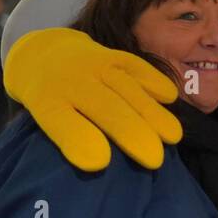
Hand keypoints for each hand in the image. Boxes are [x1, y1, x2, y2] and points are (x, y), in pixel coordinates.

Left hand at [4, 27, 181, 171]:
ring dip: (151, 111)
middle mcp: (70, 81)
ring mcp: (94, 64)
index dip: (79, 139)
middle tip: (154, 159)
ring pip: (126, 88)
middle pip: (104, 106)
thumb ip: (69, 137)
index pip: (61, 122)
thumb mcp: (46, 120)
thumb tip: (98, 163)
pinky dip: (154, 80)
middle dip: (130, 131)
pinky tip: (170, 97)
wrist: (45, 55)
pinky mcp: (113, 55)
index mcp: (47, 103)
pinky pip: (135, 67)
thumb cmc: (51, 100)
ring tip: (173, 136)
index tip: (99, 162)